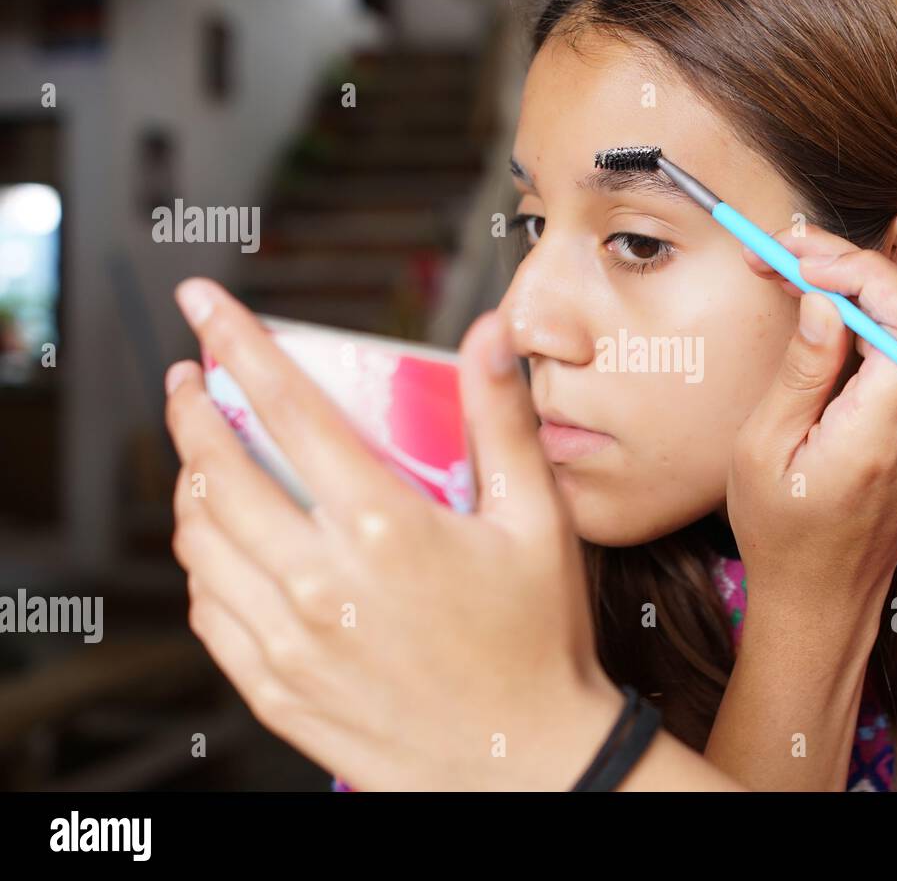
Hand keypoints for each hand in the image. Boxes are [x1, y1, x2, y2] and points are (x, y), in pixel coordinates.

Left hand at [163, 278, 621, 789]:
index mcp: (384, 529)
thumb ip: (502, 421)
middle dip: (189, 412)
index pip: (286, 411)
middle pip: (217, 472)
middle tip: (187, 383)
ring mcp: (290, 642)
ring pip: (197, 543)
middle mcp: (321, 583)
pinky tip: (221, 547)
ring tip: (204, 462)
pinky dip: (200, 564)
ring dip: (188, 486)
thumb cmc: (536, 641)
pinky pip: (208, 611)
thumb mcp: (537, 522)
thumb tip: (489, 334)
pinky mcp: (277, 688)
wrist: (522, 762)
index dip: (236, 343)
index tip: (203, 305)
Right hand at [726, 226, 896, 633]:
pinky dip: (863, 329)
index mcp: (884, 434)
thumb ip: (803, 370)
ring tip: (788, 276)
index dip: (863, 271)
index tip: (801, 257)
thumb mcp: (764, 450)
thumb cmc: (781, 536)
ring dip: (853, 296)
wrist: (821, 604)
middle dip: (849, 269)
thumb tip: (824, 300)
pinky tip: (819, 320)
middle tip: (781, 253)